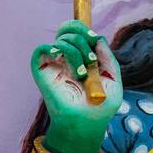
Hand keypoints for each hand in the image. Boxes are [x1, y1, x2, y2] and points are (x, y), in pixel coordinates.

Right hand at [30, 20, 122, 152]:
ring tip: (82, 75)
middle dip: (82, 39)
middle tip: (91, 59)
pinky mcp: (42, 72)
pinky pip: (40, 50)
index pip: (77, 31)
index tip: (93, 38)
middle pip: (68, 31)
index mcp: (82, 57)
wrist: (86, 124)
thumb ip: (108, 58)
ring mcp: (55, 64)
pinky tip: (59, 57)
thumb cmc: (101, 106)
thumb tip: (98, 38)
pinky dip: (50, 48)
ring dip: (75, 53)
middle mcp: (67, 58)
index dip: (84, 29)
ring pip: (60, 41)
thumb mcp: (112, 79)